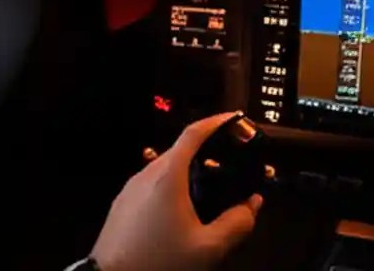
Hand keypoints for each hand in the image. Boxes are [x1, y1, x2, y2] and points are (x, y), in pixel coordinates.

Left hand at [91, 112, 263, 270]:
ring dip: (188, 177)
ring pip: (165, 172)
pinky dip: (171, 191)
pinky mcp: (121, 206)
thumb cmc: (159, 263)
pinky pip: (151, 188)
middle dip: (207, 156)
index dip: (216, 122)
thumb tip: (252, 204)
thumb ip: (236, 223)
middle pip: (181, 153)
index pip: (194, 133)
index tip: (234, 119)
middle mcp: (146, 175)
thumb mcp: (208, 249)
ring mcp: (130, 190)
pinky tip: (181, 217)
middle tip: (230, 169)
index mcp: (168, 176)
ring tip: (208, 198)